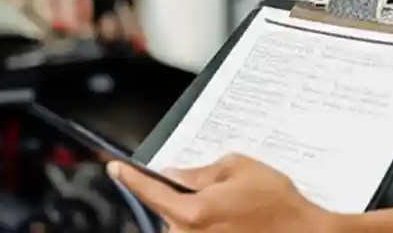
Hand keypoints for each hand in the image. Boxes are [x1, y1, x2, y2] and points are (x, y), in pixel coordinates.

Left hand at [107, 154, 341, 232]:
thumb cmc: (277, 203)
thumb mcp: (239, 168)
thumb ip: (201, 172)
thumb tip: (178, 176)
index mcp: (191, 212)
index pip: (150, 191)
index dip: (131, 177)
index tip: (116, 168)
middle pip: (169, 210)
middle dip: (186, 197)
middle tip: (222, 191)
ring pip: (184, 224)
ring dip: (200, 213)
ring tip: (238, 209)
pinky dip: (211, 224)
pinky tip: (235, 220)